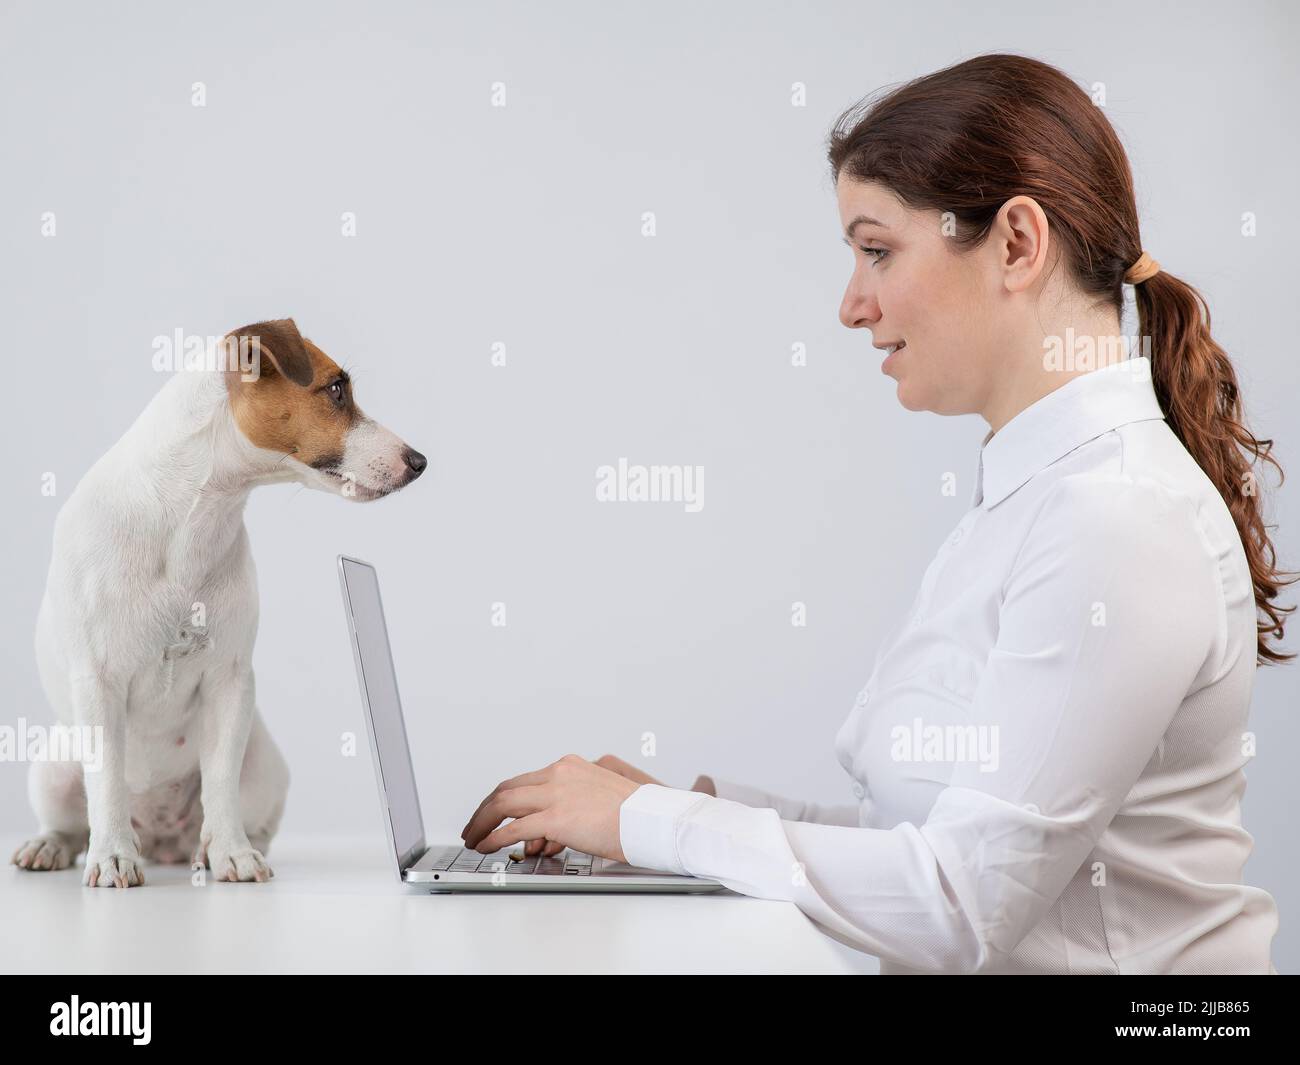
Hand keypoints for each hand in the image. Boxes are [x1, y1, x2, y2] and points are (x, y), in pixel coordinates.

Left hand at [460, 754, 641, 861]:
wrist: (652, 819)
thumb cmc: (634, 815)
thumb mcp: (597, 799)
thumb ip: (567, 809)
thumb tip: (543, 836)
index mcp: (569, 767)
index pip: (524, 781)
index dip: (502, 799)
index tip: (492, 812)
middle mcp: (559, 773)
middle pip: (507, 789)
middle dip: (484, 810)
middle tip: (474, 826)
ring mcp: (556, 794)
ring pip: (503, 804)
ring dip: (482, 823)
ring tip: (474, 839)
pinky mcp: (556, 817)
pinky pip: (514, 828)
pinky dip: (495, 838)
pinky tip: (488, 846)